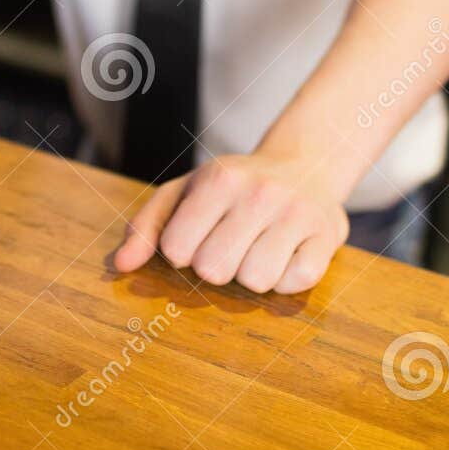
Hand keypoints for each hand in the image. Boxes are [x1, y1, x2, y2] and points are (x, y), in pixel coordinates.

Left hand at [112, 153, 348, 294]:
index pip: (177, 249)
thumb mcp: (184, 193)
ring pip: (255, 281)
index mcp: (218, 179)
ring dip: (250, 274)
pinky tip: (285, 254)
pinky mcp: (328, 236)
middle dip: (215, 266)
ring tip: (257, 248)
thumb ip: (146, 227)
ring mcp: (298, 214)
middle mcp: (260, 193)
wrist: (307, 166)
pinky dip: (284, 279)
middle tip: (230, 243)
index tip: (198, 235)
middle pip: (214, 270)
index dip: (183, 252)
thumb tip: (120, 265)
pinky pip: (294, 283)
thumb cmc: (233, 188)